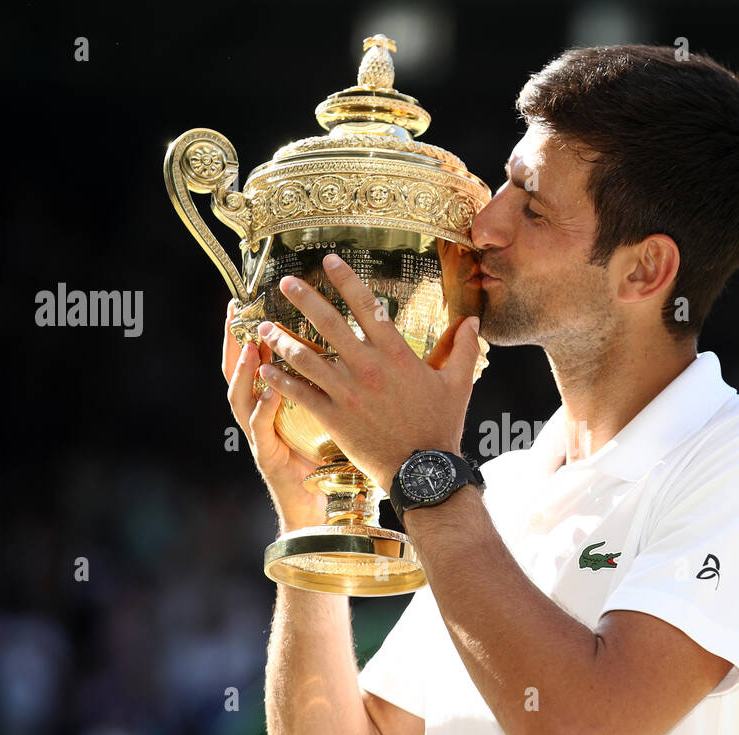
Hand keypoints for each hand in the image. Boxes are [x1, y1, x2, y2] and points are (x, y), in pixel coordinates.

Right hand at [222, 305, 326, 532]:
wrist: (319, 509)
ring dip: (243, 370)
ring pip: (240, 396)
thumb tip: (354, 350)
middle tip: (235, 311)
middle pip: (237, 370)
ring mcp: (260, 435)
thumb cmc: (327, 463)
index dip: (249, 332)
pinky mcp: (268, 455)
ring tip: (250, 347)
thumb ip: (330, 386)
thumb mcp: (326, 418)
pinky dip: (264, 406)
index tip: (250, 301)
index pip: (257, 360)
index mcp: (274, 402)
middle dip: (232, 340)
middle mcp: (260, 415)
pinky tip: (271, 387)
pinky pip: (261, 427)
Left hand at [255, 253, 483, 488]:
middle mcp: (368, 367)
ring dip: (282, 339)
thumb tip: (474, 320)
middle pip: (329, 324)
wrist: (423, 470)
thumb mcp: (459, 383)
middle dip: (305, 299)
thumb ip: (463, 348)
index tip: (329, 260)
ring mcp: (347, 393)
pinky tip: (264, 369)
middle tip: (285, 283)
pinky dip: (280, 381)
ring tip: (264, 326)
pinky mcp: (334, 418)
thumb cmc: (441, 425)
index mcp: (396, 354)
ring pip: (306, 358)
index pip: (367, 306)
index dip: (346, 280)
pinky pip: (300, 394)